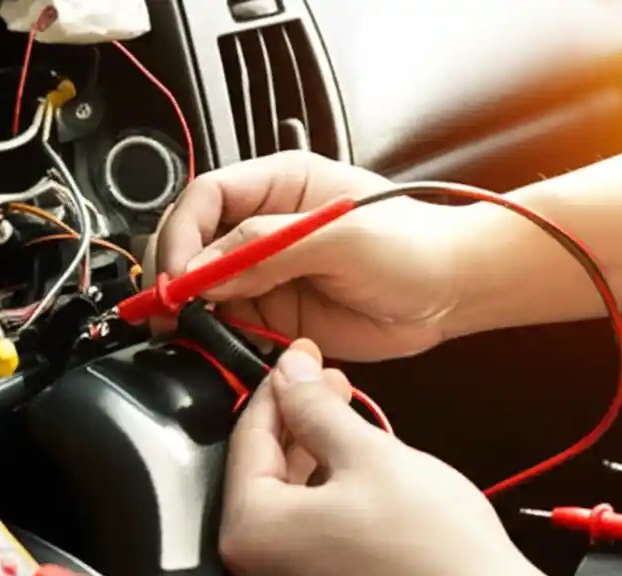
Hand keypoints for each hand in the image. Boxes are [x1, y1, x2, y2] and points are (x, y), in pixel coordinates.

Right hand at [148, 151, 473, 360]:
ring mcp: (268, 273)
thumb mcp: (342, 236)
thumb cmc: (414, 246)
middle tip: (170, 307)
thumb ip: (271, 248)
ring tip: (182, 331)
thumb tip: (207, 270)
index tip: (181, 272)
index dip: (183, 232)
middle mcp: (265, 227)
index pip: (207, 197)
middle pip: (195, 242)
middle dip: (176, 272)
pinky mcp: (277, 314)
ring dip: (190, 310)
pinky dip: (217, 337)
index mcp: (280, 185)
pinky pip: (231, 324)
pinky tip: (217, 344)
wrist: (452, 293)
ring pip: (206, 288)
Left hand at [220, 340, 537, 575]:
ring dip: (317, 471)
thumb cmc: (435, 554)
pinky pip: (314, 555)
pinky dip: (332, 517)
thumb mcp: (370, 453)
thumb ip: (315, 407)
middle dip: (300, 429)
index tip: (299, 362)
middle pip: (265, 481)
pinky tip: (368, 493)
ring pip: (291, 519)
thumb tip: (290, 374)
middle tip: (333, 390)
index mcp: (251, 536)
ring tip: (359, 439)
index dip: (280, 390)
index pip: (247, 440)